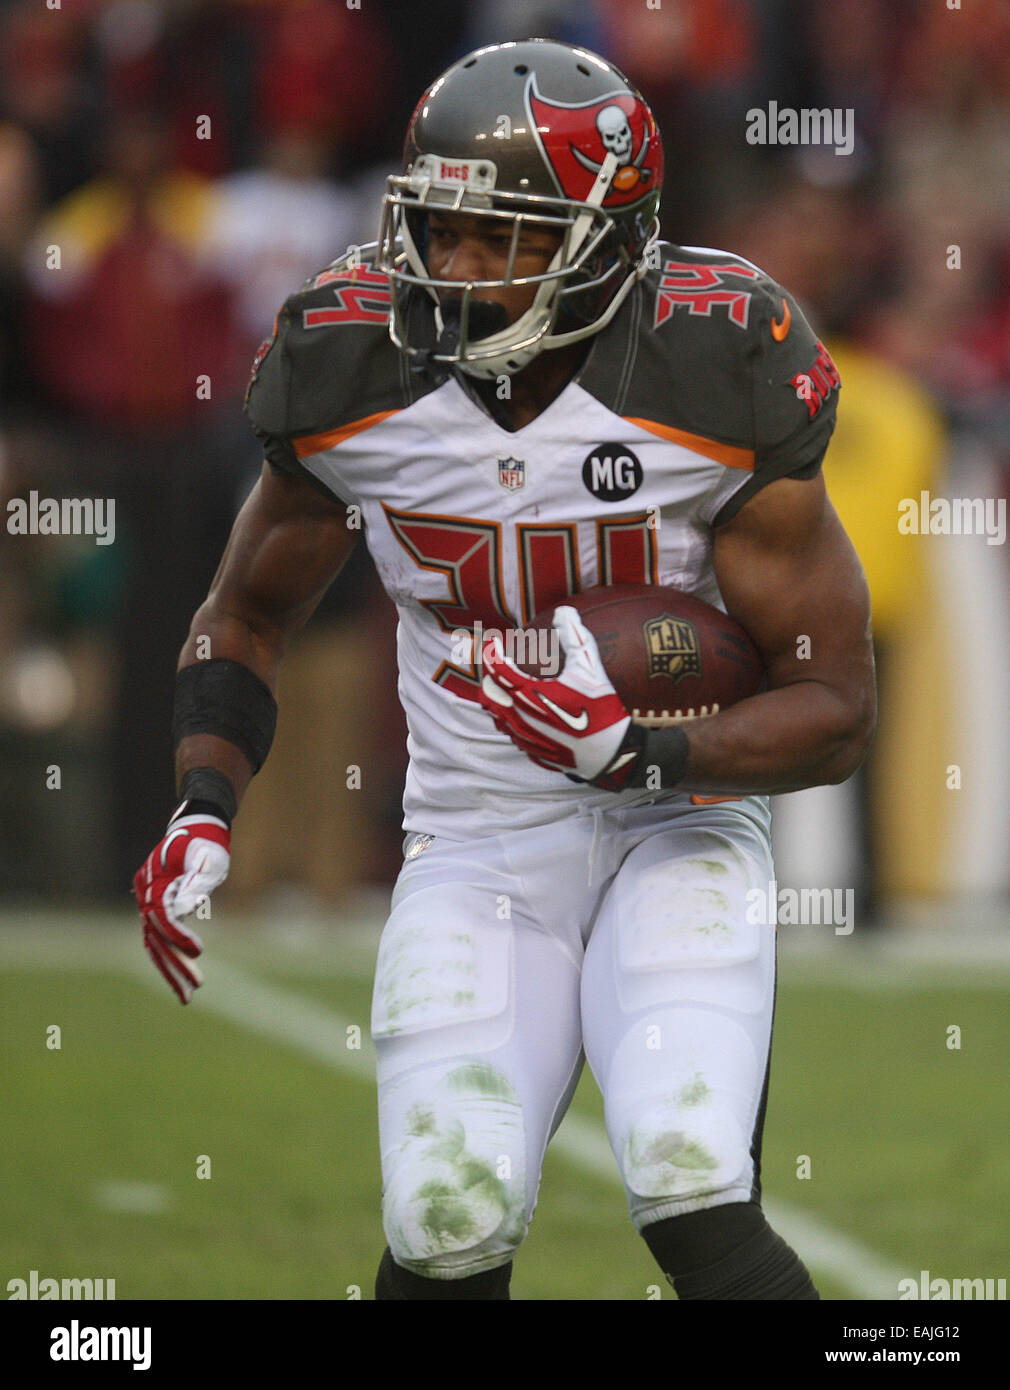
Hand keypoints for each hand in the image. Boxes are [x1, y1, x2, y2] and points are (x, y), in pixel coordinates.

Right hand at [132, 810, 230, 1003]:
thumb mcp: (209, 862)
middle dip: (173, 966)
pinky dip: (168, 955)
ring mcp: (147, 900)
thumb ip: (195, 885)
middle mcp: (146, 892)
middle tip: (192, 992)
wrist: (197, 827)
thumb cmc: (207, 844)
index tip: (197, 952)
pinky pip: (157, 937)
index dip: (178, 935)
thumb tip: (183, 911)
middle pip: (156, 936)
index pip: (164, 915)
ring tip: (188, 994)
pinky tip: (179, 974)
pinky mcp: (155, 906)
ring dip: (170, 968)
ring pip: (155, 942)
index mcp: (156, 880)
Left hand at [478, 605, 642, 788]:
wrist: (611, 753)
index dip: (492, 651)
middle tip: (501, 667)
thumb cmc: (601, 708)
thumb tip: (564, 611)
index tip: (495, 642)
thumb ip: (574, 635)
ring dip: (500, 700)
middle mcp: (519, 716)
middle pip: (488, 695)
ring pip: (497, 717)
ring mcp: (524, 738)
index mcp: (528, 693)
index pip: (496, 668)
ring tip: (513, 689)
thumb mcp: (590, 667)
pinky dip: (513, 719)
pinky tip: (529, 713)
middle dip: (490, 679)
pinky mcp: (532, 752)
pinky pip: (512, 734)